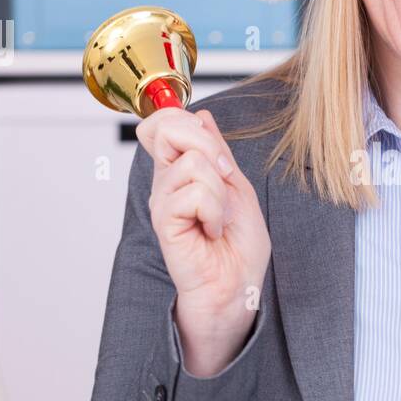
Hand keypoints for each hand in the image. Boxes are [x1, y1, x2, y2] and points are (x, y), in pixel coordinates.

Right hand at [135, 106, 270, 366]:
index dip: (186, 120)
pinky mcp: (164, 221)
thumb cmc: (237, 245)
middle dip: (207, 145)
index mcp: (181, 169)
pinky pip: (194, 193)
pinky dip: (214, 212)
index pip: (162, 121)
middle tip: (224, 179)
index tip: (214, 151)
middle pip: (167, 125)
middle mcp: (166, 181)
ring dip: (219, 191)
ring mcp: (163, 200)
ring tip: (218, 217)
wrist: (236, 285)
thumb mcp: (236, 185)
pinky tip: (211, 231)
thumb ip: (216, 151)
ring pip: (193, 163)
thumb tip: (201, 115)